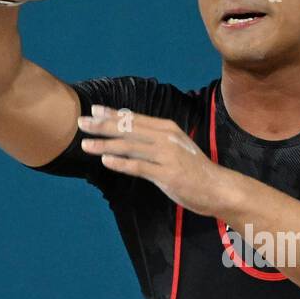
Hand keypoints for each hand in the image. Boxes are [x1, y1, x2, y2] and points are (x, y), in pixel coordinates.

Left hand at [77, 107, 227, 214]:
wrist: (218, 188)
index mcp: (167, 129)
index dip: (112, 114)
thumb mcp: (175, 147)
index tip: (93, 111)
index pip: (134, 118)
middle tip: (81, 123)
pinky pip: (140, 167)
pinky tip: (106, 161)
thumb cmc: (194, 169)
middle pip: (128, 129)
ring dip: (105, 145)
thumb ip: (154, 138)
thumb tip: (131, 130)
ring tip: (85, 145)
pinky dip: (122, 163)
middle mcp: (166, 138)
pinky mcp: (168, 174)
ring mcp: (167, 156)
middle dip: (102, 125)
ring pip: (130, 146)